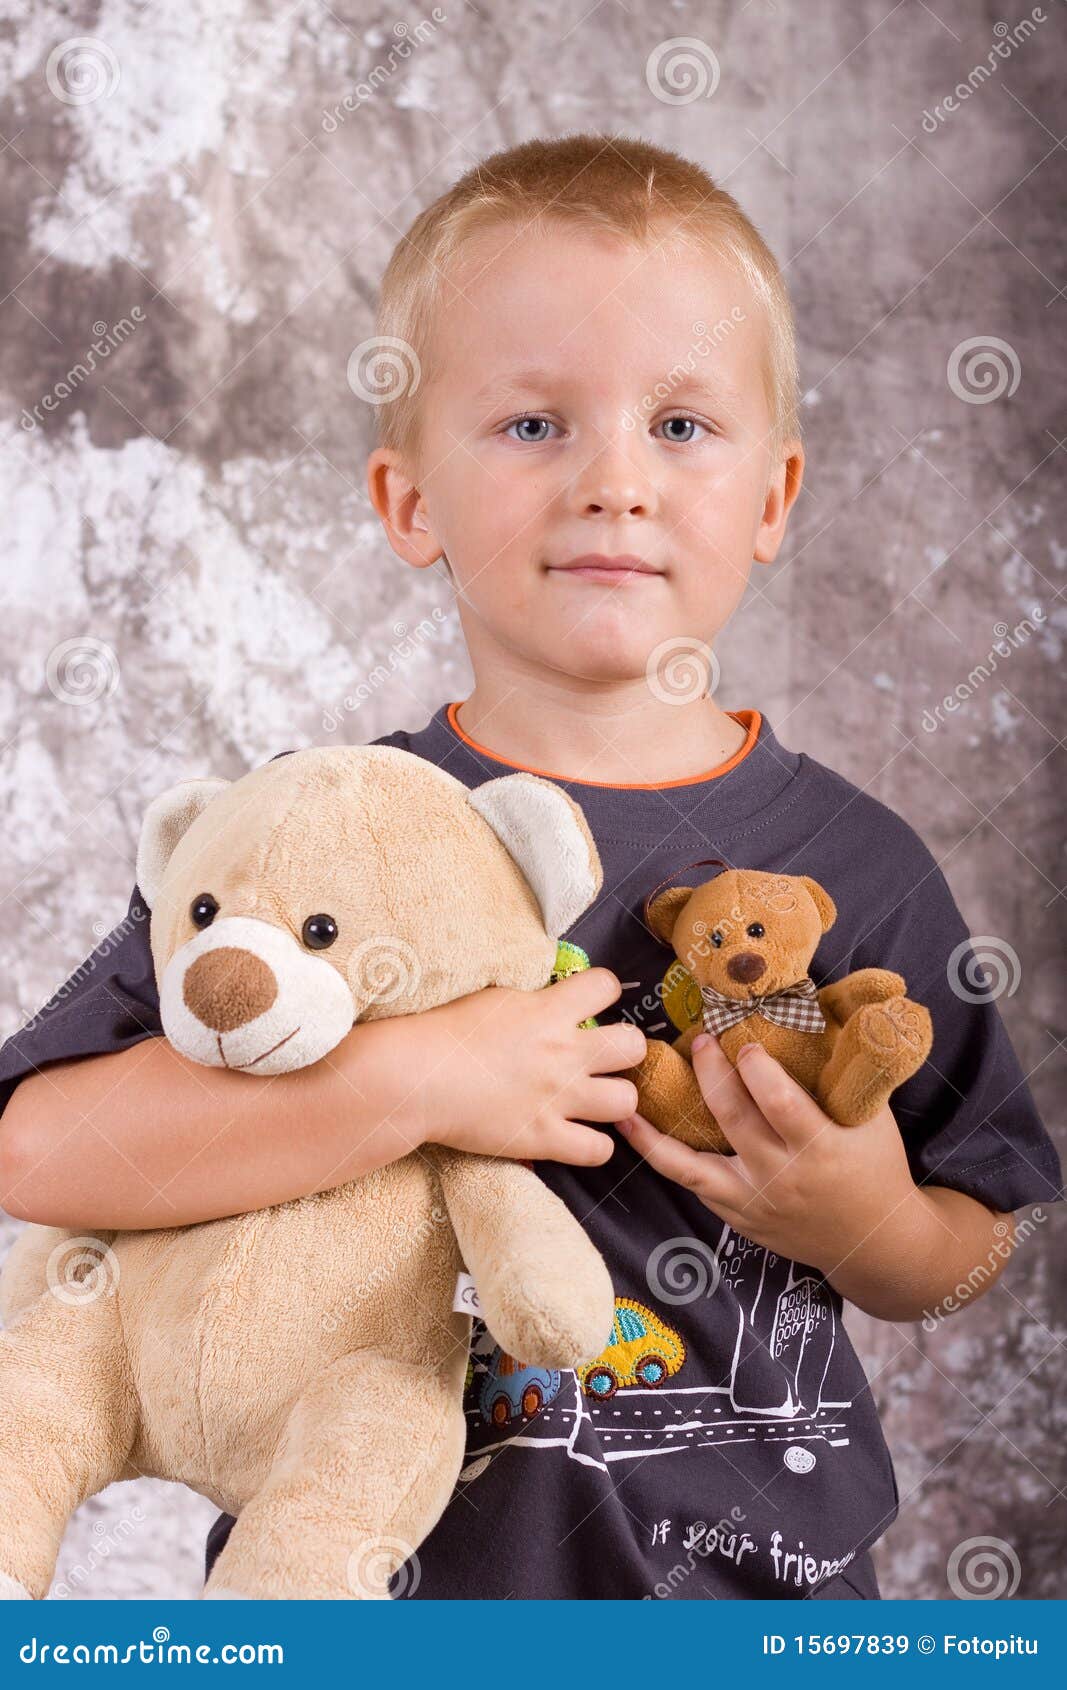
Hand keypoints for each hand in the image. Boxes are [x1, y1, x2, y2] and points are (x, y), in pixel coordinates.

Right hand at [418, 968, 645, 1167]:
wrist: (416, 1077)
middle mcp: (564, 1053)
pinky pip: (598, 1150)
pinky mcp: (543, 1138)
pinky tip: (577, 1136)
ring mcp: (557, 1098)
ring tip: (594, 1099)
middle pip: (633, 1046)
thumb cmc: (445, 1032)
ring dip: (614, 1100)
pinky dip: (592, 1146)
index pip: (608, 985)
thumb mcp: (496, 997)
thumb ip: (535, 999)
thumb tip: (554, 995)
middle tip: (602, 1057)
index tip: (590, 1003)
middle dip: (623, 1049)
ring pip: (626, 1100)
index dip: (603, 992)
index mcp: (549, 1010)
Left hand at [616, 1032, 916, 1274]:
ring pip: (689, 1165)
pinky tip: (635, 1133)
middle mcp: (780, 1176)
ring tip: (622, 1102)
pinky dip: (660, 1158)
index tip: (744, 1043)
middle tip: (701, 1042)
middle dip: (711, 1073)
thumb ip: (842, 1074)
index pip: (779, 1102)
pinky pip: (690, 1183)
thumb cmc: (875, 1165)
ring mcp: (753, 1201)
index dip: (757, 1069)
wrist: (873, 1241)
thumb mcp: (872, 1118)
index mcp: (819, 1147)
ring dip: (652, 1131)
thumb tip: (815, 1011)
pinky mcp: (736, 1216)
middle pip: (732, 1119)